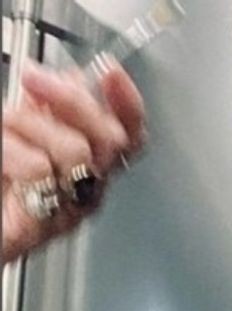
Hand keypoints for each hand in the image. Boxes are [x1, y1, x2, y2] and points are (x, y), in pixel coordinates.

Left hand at [1, 59, 145, 263]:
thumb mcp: (21, 130)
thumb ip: (50, 108)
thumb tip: (73, 79)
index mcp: (87, 166)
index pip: (129, 135)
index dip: (128, 104)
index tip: (111, 73)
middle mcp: (86, 189)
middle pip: (112, 138)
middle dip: (73, 100)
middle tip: (35, 80)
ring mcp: (69, 210)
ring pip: (76, 151)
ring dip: (29, 126)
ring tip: (3, 131)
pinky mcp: (44, 225)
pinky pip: (41, 171)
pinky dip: (11, 152)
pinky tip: (1, 162)